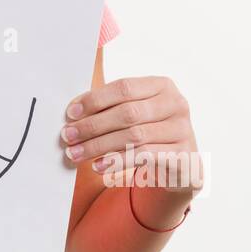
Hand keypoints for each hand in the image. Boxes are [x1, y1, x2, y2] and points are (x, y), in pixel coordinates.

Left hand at [59, 75, 201, 193]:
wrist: (181, 164)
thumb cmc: (150, 132)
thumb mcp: (135, 113)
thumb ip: (110, 107)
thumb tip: (73, 112)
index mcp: (162, 85)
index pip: (124, 87)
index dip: (95, 100)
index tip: (71, 113)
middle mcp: (176, 104)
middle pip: (127, 113)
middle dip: (93, 125)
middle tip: (68, 136)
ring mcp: (182, 130)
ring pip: (134, 136)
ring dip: (99, 145)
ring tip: (76, 153)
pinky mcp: (182, 155)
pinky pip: (144, 156)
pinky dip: (118, 161)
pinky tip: (99, 165)